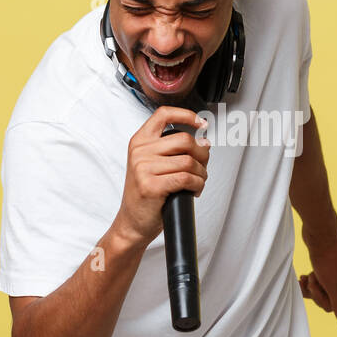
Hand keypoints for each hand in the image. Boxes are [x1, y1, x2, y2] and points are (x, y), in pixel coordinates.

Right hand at [115, 105, 210, 246]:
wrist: (132, 222)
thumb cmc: (146, 194)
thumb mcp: (150, 164)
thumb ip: (170, 149)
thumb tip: (203, 142)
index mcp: (139, 141)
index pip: (163, 114)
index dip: (186, 115)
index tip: (201, 124)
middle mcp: (139, 151)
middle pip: (185, 140)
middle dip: (202, 154)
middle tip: (203, 166)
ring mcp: (143, 168)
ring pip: (189, 161)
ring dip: (201, 173)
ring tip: (197, 181)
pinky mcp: (151, 186)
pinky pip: (186, 178)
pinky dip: (197, 185)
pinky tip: (194, 190)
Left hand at [298, 221, 336, 329]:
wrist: (319, 231)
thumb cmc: (326, 257)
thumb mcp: (331, 286)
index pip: (332, 306)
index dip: (319, 297)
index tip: (315, 282)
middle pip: (325, 299)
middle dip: (314, 291)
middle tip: (309, 277)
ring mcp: (335, 272)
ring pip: (319, 290)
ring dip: (309, 287)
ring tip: (304, 277)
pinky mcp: (325, 265)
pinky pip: (316, 281)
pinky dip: (308, 281)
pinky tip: (302, 277)